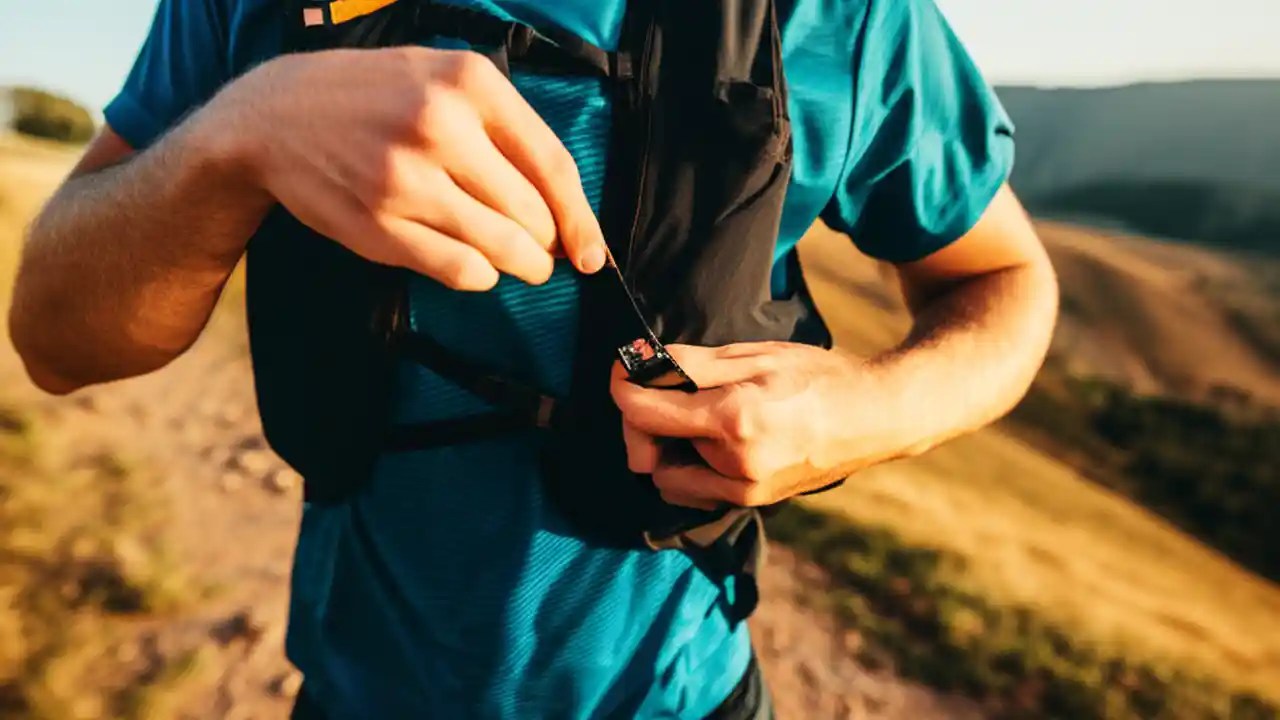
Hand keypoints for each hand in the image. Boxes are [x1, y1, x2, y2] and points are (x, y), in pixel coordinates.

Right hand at [199, 46, 605, 288]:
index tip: (593, 251)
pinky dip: (480, 275)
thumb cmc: (372, 97)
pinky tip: (477, 265)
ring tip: (522, 264)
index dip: (581, 217)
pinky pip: (460, 269)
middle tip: (545, 253)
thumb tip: (562, 202)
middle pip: (531, 212)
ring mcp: (406, 180)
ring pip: (501, 247)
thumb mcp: (439, 76)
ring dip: (522, 265)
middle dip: (548, 244)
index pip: (552, 163)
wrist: (273, 116)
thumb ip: (501, 126)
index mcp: (467, 83)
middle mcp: (439, 127)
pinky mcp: (378, 226)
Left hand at [611, 342, 895, 509]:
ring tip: (687, 415)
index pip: (643, 413)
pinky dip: (685, 468)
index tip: (626, 366)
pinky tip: (707, 440)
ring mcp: (743, 491)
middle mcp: (733, 466)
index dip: (623, 385)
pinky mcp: (750, 502)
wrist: (876, 418)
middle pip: (647, 449)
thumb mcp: (756, 355)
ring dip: (662, 448)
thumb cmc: (819, 377)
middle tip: (657, 388)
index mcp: (733, 421)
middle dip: (640, 419)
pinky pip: (694, 492)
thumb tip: (641, 362)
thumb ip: (693, 364)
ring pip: (666, 477)